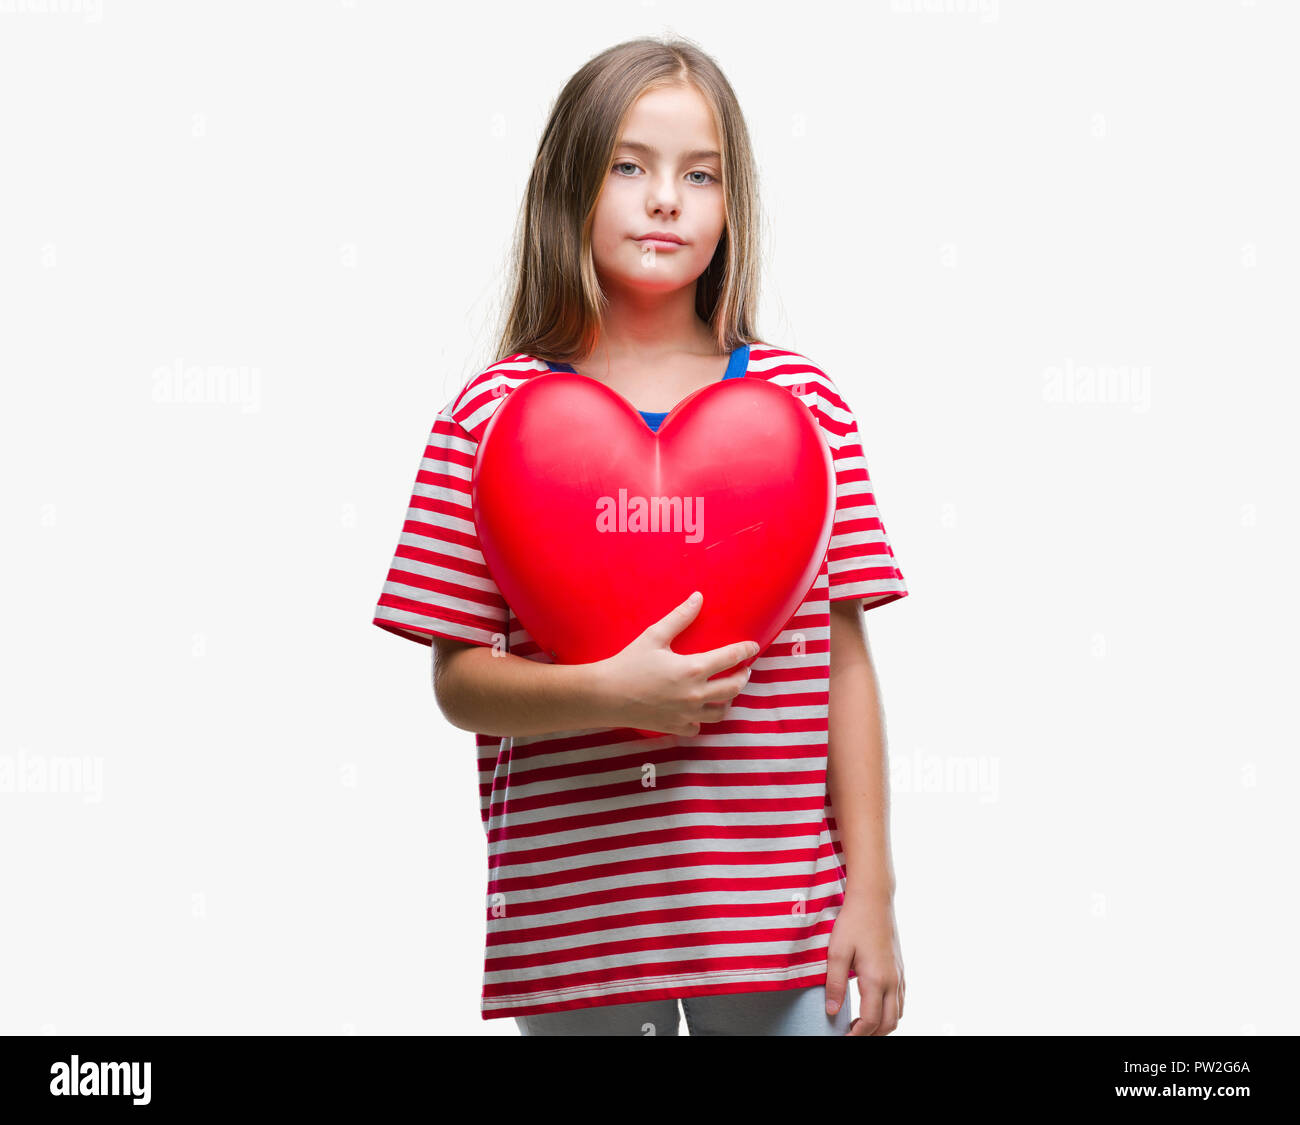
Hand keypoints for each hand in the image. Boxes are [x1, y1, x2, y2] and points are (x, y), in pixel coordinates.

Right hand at [594, 591, 757, 736]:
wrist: (605, 696)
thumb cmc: (628, 663)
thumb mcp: (654, 635)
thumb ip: (680, 617)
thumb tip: (699, 597)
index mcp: (693, 669)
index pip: (731, 658)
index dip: (746, 650)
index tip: (753, 647)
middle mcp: (696, 695)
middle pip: (734, 688)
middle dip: (743, 677)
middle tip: (745, 670)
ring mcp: (687, 714)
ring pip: (721, 712)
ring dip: (728, 700)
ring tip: (727, 691)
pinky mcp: (675, 727)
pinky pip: (698, 727)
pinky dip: (702, 720)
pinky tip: (699, 711)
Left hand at [825, 890, 904, 1035]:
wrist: (874, 899)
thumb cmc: (853, 922)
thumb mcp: (837, 952)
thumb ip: (834, 984)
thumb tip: (832, 1011)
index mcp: (876, 979)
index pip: (871, 1020)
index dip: (857, 1035)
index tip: (844, 1037)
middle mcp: (892, 980)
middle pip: (889, 1023)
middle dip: (871, 1034)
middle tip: (851, 1033)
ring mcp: (899, 974)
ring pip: (898, 1013)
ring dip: (882, 1024)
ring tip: (860, 1022)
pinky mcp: (900, 968)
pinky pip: (901, 1000)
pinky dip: (890, 1011)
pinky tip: (874, 1005)